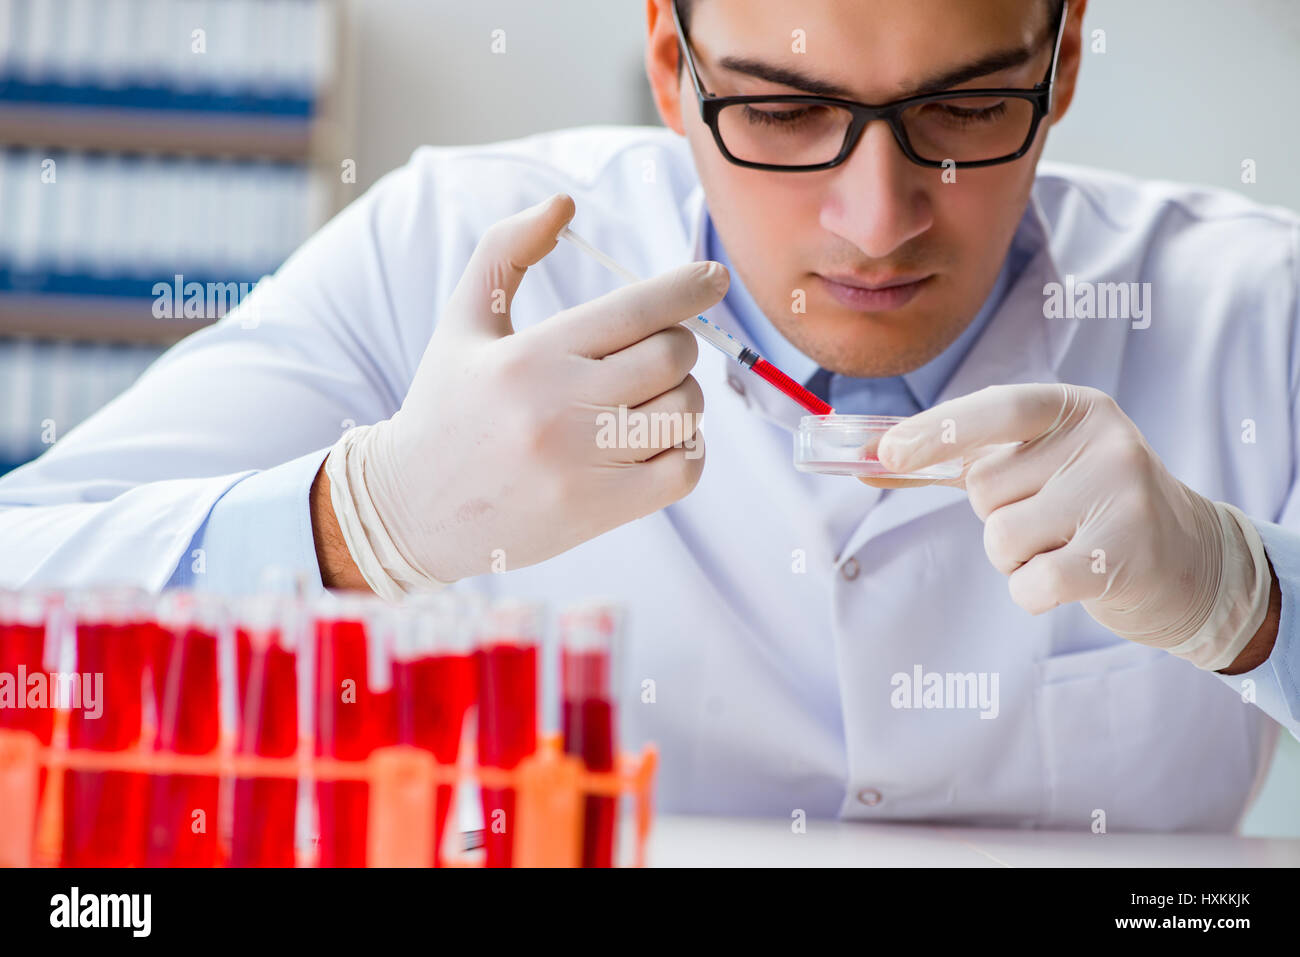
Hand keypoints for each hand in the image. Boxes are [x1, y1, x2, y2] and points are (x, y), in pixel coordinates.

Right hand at [325, 193, 728, 594]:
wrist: (412, 509)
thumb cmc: (446, 405)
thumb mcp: (463, 320)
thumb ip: (507, 250)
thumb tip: (564, 202)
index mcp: (531, 357)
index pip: (637, 310)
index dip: (688, 287)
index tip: (714, 276)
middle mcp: (560, 410)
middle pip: (672, 357)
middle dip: (679, 344)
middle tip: (657, 350)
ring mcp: (583, 466)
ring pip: (685, 412)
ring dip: (684, 396)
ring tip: (652, 397)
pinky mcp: (600, 510)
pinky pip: (684, 471)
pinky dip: (689, 449)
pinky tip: (660, 439)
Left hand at [866, 384, 1273, 669]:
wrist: (1189, 561)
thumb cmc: (1087, 507)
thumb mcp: (1037, 465)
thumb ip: (958, 460)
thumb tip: (870, 460)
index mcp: (1075, 409)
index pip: (997, 409)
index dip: (938, 430)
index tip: (888, 452)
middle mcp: (1103, 442)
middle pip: (985, 489)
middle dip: (995, 515)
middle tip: (1048, 518)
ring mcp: (1120, 497)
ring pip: (1001, 538)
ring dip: (1013, 557)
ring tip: (1063, 546)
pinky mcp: (1123, 557)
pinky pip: (1029, 582)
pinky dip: (1031, 591)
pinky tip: (1070, 580)